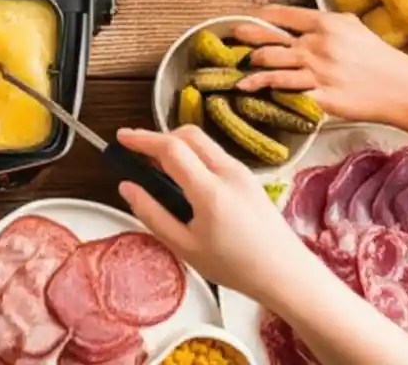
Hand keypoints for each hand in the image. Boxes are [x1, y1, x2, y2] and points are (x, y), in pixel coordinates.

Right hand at [117, 127, 313, 300]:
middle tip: (139, 153)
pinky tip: (185, 178)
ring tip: (158, 168)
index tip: (121, 138)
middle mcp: (228, 172)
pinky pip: (214, 154)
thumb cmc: (235, 266)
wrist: (285, 273)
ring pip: (203, 142)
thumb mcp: (184, 247)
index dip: (142, 139)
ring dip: (177, 145)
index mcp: (210, 191)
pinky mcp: (249, 176)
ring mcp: (242, 171)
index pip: (171, 148)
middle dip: (159, 136)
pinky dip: (193, 155)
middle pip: (188, 134)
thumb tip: (127, 187)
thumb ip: (151, 214)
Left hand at [231, 5, 407, 123]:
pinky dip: (267, 93)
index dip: (258, 17)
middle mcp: (318, 45)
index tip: (245, 18)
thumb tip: (299, 21)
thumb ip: (324, 23)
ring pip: (271, 68)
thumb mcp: (353, 28)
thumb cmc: (378, 58)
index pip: (281, 16)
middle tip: (231, 39)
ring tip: (241, 74)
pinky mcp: (319, 96)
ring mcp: (317, 72)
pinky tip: (253, 94)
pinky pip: (285, 93)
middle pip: (269, 41)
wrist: (403, 88)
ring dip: (252, 71)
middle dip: (246, 38)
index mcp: (325, 24)